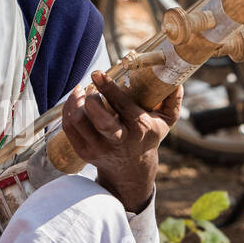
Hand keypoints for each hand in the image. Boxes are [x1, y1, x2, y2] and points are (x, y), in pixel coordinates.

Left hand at [60, 71, 182, 210]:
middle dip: (90, 99)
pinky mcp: (84, 152)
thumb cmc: (149, 136)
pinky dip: (68, 111)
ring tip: (80, 91)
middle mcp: (119, 141)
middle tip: (90, 86)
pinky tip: (74, 100)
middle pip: (99, 120)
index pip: (122, 107)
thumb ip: (173, 100)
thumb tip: (176, 81)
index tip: (98, 74)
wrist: (132, 169)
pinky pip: (69, 128)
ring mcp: (99, 148)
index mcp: (140, 129)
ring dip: (75, 102)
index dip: (108, 88)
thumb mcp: (166, 121)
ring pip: (78, 122)